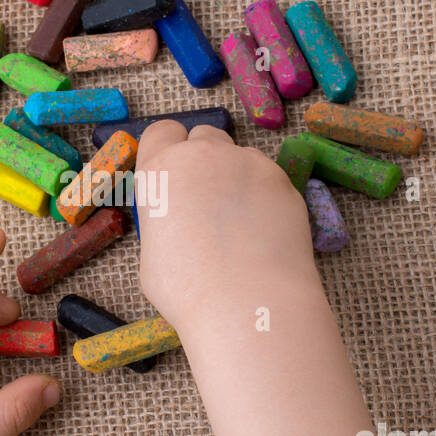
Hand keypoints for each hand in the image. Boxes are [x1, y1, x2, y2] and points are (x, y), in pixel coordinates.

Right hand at [135, 121, 321, 337]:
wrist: (247, 302)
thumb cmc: (188, 290)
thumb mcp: (152, 254)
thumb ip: (165, 220)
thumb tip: (179, 224)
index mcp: (161, 170)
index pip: (161, 132)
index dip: (167, 150)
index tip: (174, 174)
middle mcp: (203, 155)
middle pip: (203, 136)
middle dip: (204, 159)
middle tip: (208, 200)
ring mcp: (247, 162)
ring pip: (240, 156)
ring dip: (236, 177)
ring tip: (241, 223)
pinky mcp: (282, 179)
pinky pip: (268, 178)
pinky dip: (265, 196)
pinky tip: (265, 231)